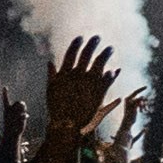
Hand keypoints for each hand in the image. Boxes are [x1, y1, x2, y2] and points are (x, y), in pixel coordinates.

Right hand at [33, 38, 118, 162]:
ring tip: (110, 49)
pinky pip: (107, 78)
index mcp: (65, 73)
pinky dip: (110, 74)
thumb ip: (52, 75)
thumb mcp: (50, 90)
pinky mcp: (99, 91)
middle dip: (92, 45)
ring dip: (105, 55)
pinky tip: (112, 70)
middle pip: (86, 55)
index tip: (80, 37)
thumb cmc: (56, 108)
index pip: (71, 54)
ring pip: (99, 63)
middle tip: (97, 38)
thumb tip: (50, 62)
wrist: (67, 124)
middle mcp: (77, 75)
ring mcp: (89, 82)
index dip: (76, 45)